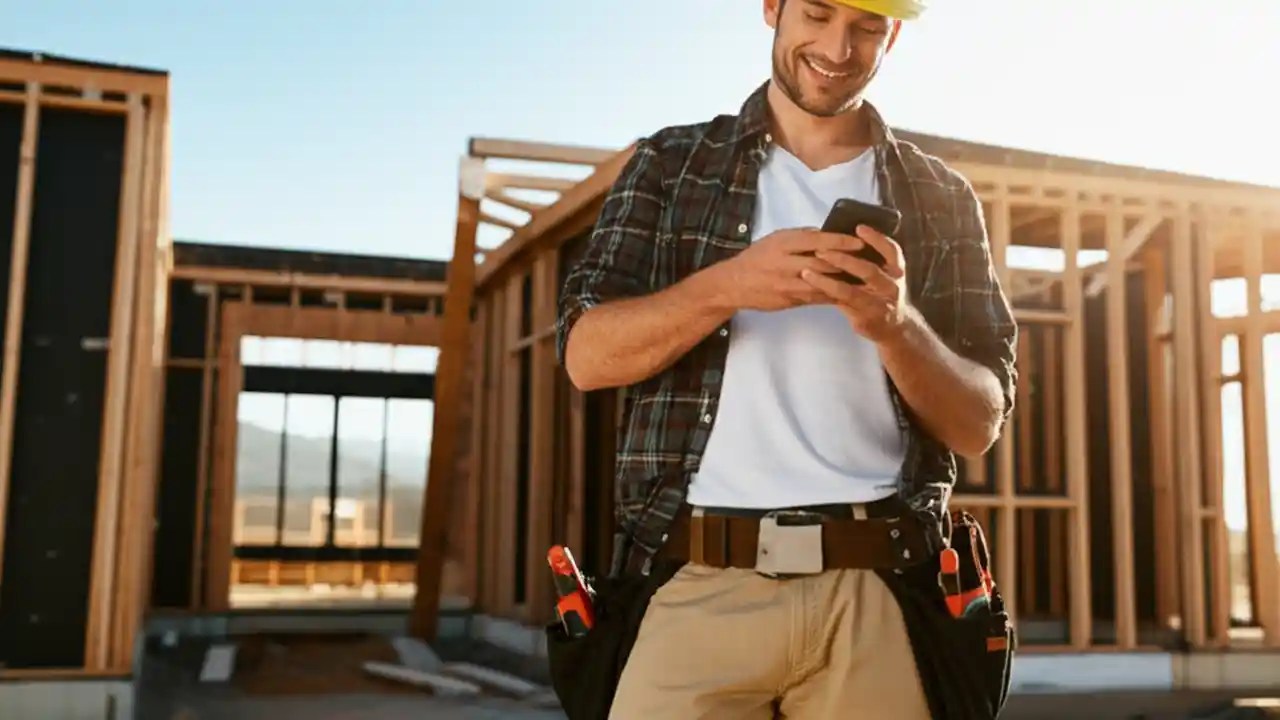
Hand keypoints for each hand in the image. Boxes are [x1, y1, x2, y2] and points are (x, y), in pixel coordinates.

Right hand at [710, 227, 860, 311]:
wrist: (734, 284)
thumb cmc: (757, 257)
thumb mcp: (775, 239)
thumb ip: (800, 237)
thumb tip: (826, 234)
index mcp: (783, 243)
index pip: (817, 240)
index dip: (840, 242)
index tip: (859, 242)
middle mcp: (786, 263)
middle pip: (823, 264)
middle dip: (847, 264)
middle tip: (869, 262)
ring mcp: (787, 284)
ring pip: (822, 284)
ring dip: (844, 282)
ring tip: (865, 280)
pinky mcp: (789, 300)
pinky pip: (816, 298)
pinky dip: (833, 295)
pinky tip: (848, 294)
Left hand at [800, 224, 909, 342]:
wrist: (896, 327)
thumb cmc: (882, 292)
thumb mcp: (884, 273)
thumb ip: (868, 257)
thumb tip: (838, 236)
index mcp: (896, 270)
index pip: (890, 250)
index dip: (876, 239)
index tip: (859, 228)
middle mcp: (891, 286)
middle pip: (869, 270)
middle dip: (844, 259)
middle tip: (820, 250)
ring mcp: (879, 305)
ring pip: (850, 292)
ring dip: (827, 281)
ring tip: (806, 273)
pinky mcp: (865, 319)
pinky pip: (841, 306)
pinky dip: (825, 297)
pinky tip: (809, 290)